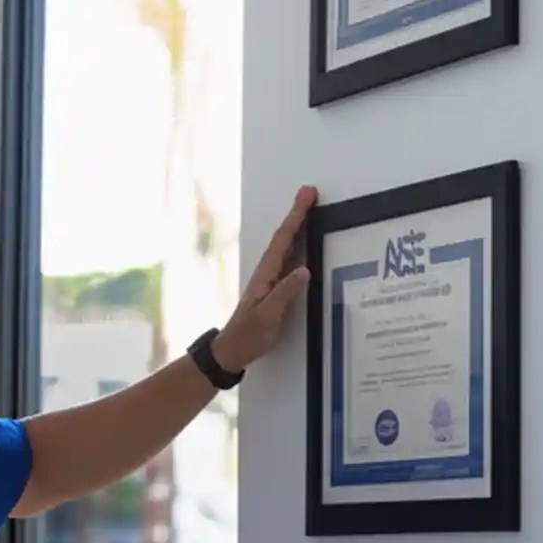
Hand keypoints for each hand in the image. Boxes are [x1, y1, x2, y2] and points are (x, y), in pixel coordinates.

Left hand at [212, 185, 317, 371]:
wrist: (233, 349)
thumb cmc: (249, 334)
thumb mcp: (268, 316)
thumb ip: (285, 293)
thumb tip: (304, 269)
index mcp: (266, 274)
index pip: (284, 239)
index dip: (296, 217)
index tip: (306, 196)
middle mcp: (268, 271)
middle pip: (285, 236)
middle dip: (298, 213)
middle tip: (310, 192)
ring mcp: (270, 278)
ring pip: (287, 245)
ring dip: (297, 225)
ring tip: (309, 207)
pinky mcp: (274, 287)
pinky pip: (288, 258)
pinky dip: (297, 243)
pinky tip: (303, 241)